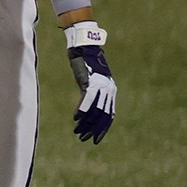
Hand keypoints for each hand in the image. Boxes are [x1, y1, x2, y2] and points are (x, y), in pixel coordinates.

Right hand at [65, 22, 115, 142]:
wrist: (85, 47)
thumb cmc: (87, 62)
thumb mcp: (92, 80)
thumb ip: (93, 92)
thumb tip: (89, 106)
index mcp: (110, 92)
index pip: (109, 116)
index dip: (102, 129)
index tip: (96, 139)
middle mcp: (108, 91)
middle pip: (102, 116)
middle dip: (93, 130)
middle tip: (85, 140)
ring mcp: (100, 87)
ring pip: (95, 110)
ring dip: (85, 123)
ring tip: (78, 132)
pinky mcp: (90, 81)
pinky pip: (87, 99)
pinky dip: (82, 110)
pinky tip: (76, 118)